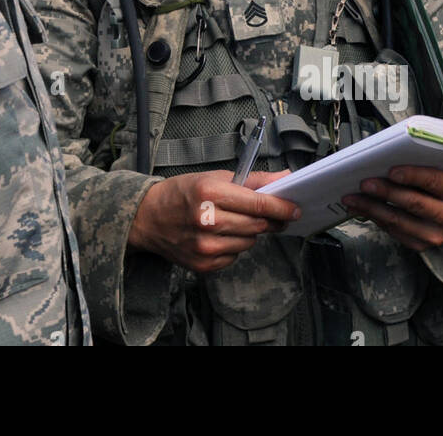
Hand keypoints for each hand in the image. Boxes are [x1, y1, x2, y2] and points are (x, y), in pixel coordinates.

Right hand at [128, 170, 300, 272]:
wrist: (147, 218)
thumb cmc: (180, 193)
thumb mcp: (213, 177)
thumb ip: (252, 180)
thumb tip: (284, 178)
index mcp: (210, 193)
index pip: (257, 204)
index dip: (281, 207)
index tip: (295, 208)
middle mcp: (207, 221)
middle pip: (257, 225)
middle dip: (268, 220)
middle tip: (268, 214)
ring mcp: (205, 246)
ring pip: (249, 242)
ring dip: (249, 232)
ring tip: (232, 221)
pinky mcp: (204, 264)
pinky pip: (235, 256)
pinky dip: (234, 245)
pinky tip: (219, 235)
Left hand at [341, 165, 442, 251]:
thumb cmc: (435, 179)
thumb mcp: (435, 166)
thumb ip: (417, 161)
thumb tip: (382, 157)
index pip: (433, 180)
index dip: (411, 175)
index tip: (390, 171)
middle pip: (414, 203)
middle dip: (385, 192)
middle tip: (364, 184)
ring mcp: (437, 233)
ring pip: (399, 220)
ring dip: (372, 207)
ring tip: (352, 197)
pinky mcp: (422, 245)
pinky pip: (394, 232)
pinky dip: (374, 218)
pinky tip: (360, 208)